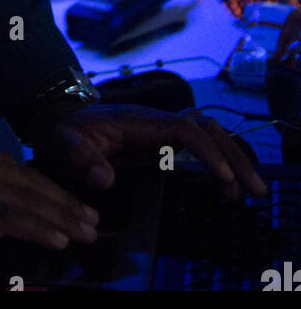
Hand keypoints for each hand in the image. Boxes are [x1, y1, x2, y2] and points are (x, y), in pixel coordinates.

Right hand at [0, 133, 100, 247]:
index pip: (16, 171)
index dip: (45, 188)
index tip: (67, 201)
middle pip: (30, 181)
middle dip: (63, 201)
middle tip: (91, 218)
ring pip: (28, 197)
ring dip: (60, 214)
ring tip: (86, 230)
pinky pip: (9, 214)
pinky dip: (37, 225)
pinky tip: (56, 237)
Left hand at [24, 102, 267, 199]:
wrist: (54, 117)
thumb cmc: (60, 131)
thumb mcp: (61, 144)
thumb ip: (80, 159)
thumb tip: (104, 179)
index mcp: (136, 120)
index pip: (184, 129)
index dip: (207, 152)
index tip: (224, 178)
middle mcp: (153, 120)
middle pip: (205, 128)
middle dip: (232, 156)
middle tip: (255, 189)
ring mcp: (157, 128)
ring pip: (205, 133)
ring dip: (229, 157)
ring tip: (248, 191)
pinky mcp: (157, 139)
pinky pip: (195, 143)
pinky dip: (216, 159)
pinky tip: (226, 182)